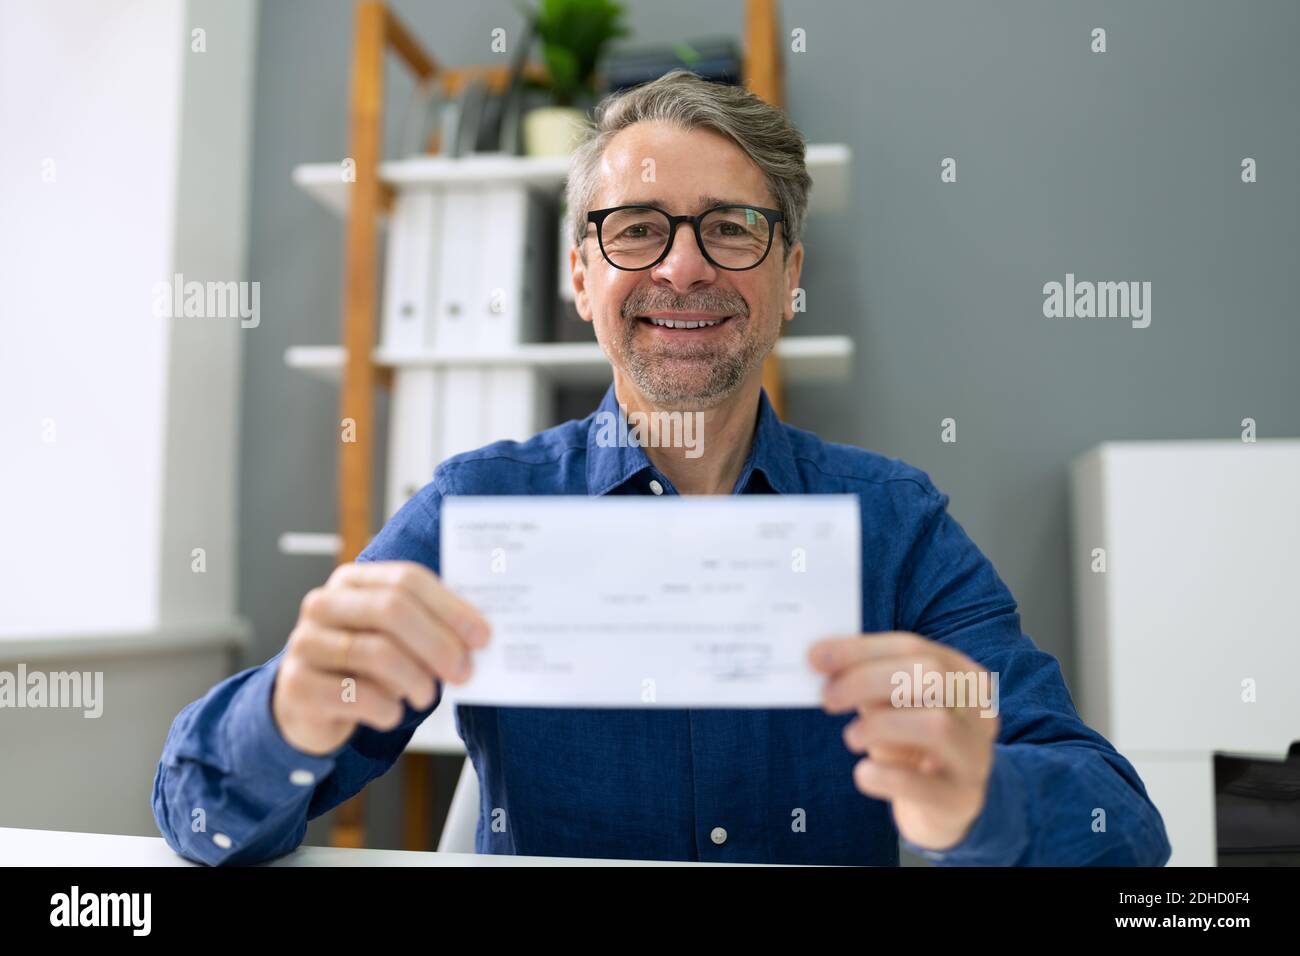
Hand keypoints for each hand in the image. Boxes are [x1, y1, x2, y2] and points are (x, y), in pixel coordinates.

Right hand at [272, 561, 489, 754]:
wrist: (307, 704)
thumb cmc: (360, 666)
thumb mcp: (391, 637)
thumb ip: (427, 627)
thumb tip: (477, 640)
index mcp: (352, 581)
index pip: (407, 579)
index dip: (450, 608)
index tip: (482, 637)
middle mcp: (323, 604)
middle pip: (392, 609)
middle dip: (438, 643)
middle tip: (463, 672)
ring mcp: (305, 643)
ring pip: (377, 653)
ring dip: (415, 680)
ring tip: (426, 696)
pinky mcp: (297, 685)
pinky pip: (356, 695)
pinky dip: (386, 708)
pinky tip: (392, 712)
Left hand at [809, 631, 999, 851]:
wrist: (945, 804)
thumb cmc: (912, 741)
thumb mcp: (894, 705)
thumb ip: (867, 681)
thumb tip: (821, 661)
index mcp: (961, 674)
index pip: (912, 647)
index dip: (860, 649)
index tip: (815, 657)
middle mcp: (978, 710)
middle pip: (931, 676)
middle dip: (868, 679)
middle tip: (827, 697)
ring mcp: (975, 756)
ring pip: (937, 725)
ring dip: (880, 725)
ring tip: (852, 737)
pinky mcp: (960, 799)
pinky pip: (924, 785)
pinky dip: (885, 776)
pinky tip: (864, 773)